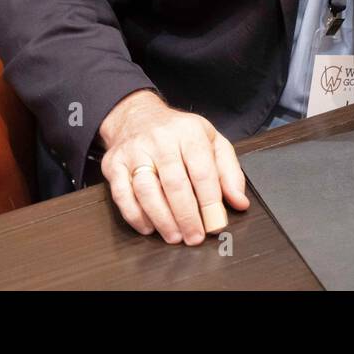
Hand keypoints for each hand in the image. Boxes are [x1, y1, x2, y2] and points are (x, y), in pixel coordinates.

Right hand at [97, 89, 250, 243]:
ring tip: (174, 236)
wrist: (137, 116)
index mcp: (189, 132)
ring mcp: (134, 151)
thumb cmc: (179, 133)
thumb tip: (239, 202)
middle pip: (174, 184)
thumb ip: (229, 172)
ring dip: (162, 219)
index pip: (202, 171)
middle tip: (194, 237)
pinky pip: (122, 195)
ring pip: (147, 191)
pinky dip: (136, 216)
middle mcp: (160, 140)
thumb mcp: (212, 141)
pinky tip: (149, 227)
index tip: (216, 223)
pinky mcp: (113, 164)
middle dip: (187, 216)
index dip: (210, 201)